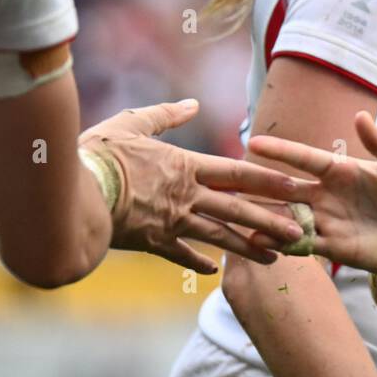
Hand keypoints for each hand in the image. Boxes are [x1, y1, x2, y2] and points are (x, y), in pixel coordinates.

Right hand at [79, 99, 309, 273]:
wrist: (73, 194)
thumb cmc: (101, 154)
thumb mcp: (133, 124)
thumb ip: (165, 116)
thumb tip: (193, 104)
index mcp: (186, 166)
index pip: (238, 173)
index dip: (270, 181)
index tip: (297, 187)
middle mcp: (186, 196)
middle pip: (238, 209)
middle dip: (272, 221)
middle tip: (302, 232)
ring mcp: (171, 222)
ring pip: (219, 237)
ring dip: (248, 248)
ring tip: (275, 258)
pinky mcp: (151, 243)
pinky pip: (180, 255)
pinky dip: (197, 262)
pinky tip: (212, 272)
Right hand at [246, 112, 376, 277]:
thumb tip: (361, 117)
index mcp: (341, 170)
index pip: (304, 158)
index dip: (281, 151)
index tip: (254, 142)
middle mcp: (327, 194)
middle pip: (286, 187)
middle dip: (259, 182)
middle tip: (227, 177)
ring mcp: (328, 221)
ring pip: (288, 217)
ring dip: (264, 215)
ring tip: (236, 213)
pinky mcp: (334, 248)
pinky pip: (302, 244)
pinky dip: (281, 242)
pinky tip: (260, 241)